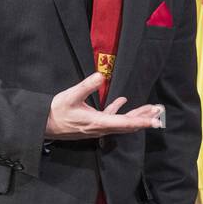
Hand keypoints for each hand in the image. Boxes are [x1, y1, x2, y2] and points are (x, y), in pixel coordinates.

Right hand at [45, 73, 165, 138]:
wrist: (43, 125)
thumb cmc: (55, 111)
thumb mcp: (70, 96)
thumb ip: (86, 86)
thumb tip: (101, 75)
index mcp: (98, 122)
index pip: (124, 123)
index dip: (141, 121)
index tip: (154, 121)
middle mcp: (101, 128)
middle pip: (128, 125)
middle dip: (144, 118)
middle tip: (159, 112)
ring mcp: (98, 128)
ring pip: (121, 123)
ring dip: (135, 116)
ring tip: (149, 109)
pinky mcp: (93, 125)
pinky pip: (110, 119)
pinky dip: (119, 111)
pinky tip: (123, 101)